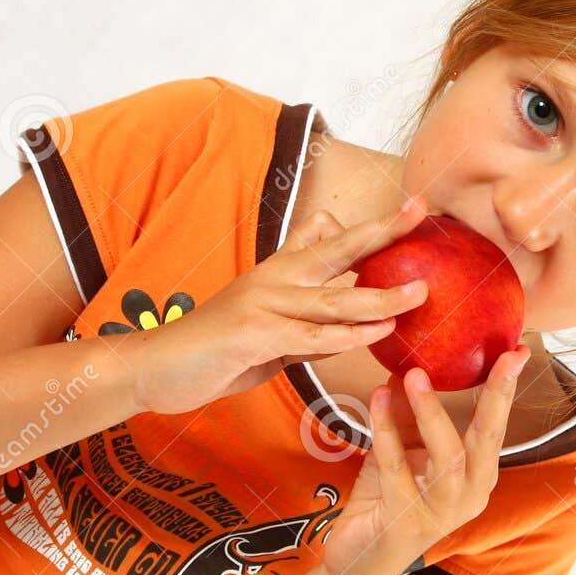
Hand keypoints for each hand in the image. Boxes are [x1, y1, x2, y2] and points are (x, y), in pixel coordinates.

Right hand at [125, 195, 431, 414]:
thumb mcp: (268, 322)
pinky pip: (311, 335)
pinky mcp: (254, 333)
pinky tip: (378, 332)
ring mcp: (263, 303)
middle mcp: (275, 278)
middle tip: (420, 211)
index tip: (413, 207)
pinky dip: (348, 335)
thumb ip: (308, 311)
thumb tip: (350, 301)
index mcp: (280, 271)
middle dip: (382, 231)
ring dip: (380, 296)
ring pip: (333, 298)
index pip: (331, 238)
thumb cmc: (216, 349)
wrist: (155, 367)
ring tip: (419, 292)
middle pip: (338, 249)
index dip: (371, 226)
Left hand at [321, 345, 532, 574]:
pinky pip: (398, 468)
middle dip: (496, 396)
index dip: (506, 389)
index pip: (496, 426)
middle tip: (501, 357)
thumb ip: (408, 416)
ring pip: (447, 456)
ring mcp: (441, 512)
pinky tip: (377, 400)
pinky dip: (387, 430)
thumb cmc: (385, 500)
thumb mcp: (401, 449)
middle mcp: (469, 494)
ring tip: (414, 374)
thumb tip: (408, 367)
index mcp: (477, 476)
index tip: (519, 351)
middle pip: (488, 440)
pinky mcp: (406, 521)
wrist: (357, 560)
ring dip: (431, 411)